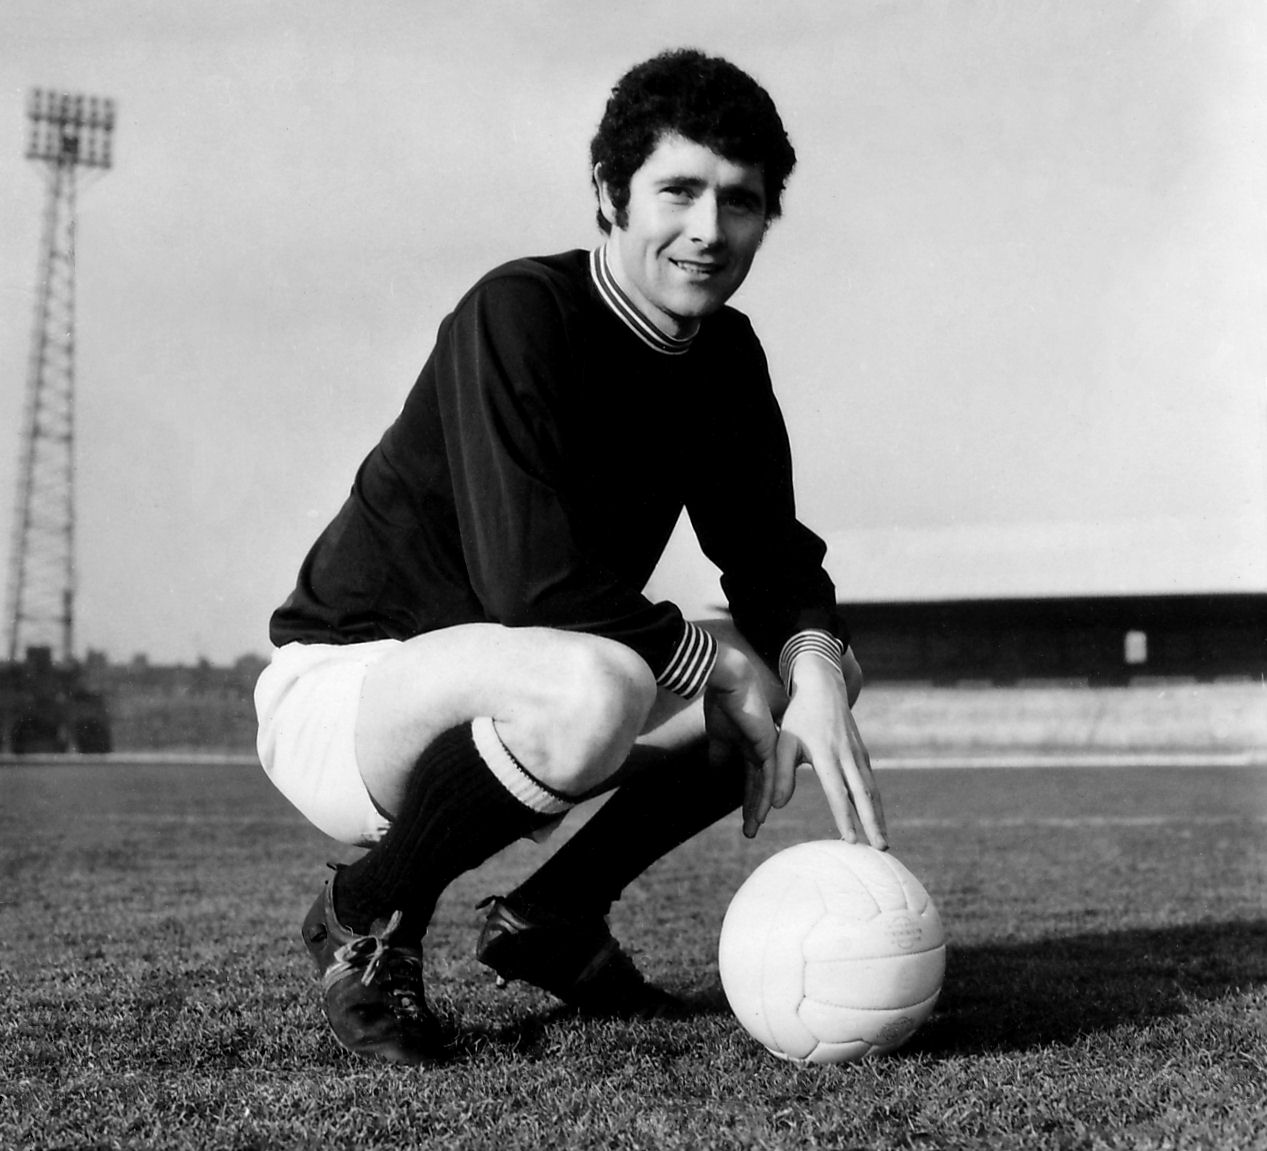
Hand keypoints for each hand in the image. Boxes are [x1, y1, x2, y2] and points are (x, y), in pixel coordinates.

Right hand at [701, 643, 777, 832]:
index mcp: (751, 745)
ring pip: (767, 784)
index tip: (745, 817)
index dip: (748, 798)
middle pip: (760, 785)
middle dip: (754, 808)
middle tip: (749, 830)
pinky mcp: (769, 746)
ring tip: (752, 828)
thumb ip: (720, 754)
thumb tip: (715, 772)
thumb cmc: (721, 702)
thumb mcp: (718, 735)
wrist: (728, 682)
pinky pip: (769, 776)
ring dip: (759, 808)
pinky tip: (761, 813)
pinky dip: (765, 796)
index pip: (751, 778)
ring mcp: (768, 748)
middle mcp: (762, 749)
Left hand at [770, 650, 886, 847]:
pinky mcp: (863, 754)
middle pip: (864, 795)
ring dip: (879, 817)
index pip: (837, 792)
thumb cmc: (798, 716)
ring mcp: (858, 754)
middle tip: (881, 849)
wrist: (823, 686)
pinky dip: (876, 803)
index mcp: (826, 754)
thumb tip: (777, 805)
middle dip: (873, 824)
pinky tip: (877, 820)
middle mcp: (847, 756)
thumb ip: (780, 773)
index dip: (845, 817)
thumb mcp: (784, 741)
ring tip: (883, 843)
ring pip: (872, 791)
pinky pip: (871, 783)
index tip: (852, 840)